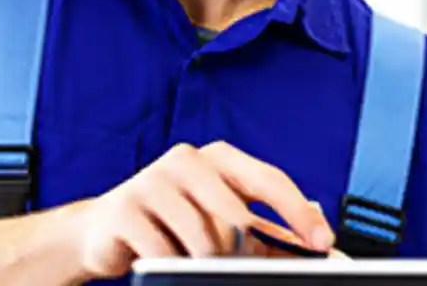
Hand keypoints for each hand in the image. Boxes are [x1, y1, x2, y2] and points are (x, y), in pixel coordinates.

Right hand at [72, 142, 334, 278]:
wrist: (103, 230)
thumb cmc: (174, 223)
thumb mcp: (223, 223)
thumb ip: (269, 234)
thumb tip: (318, 250)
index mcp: (219, 158)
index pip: (271, 180)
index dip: (300, 213)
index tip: (324, 243)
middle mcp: (188, 160)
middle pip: (238, 217)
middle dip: (241, 254)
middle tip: (232, 269)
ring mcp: (154, 180)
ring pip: (204, 240)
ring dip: (204, 264)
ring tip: (189, 261)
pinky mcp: (126, 209)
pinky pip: (166, 254)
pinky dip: (172, 267)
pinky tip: (162, 260)